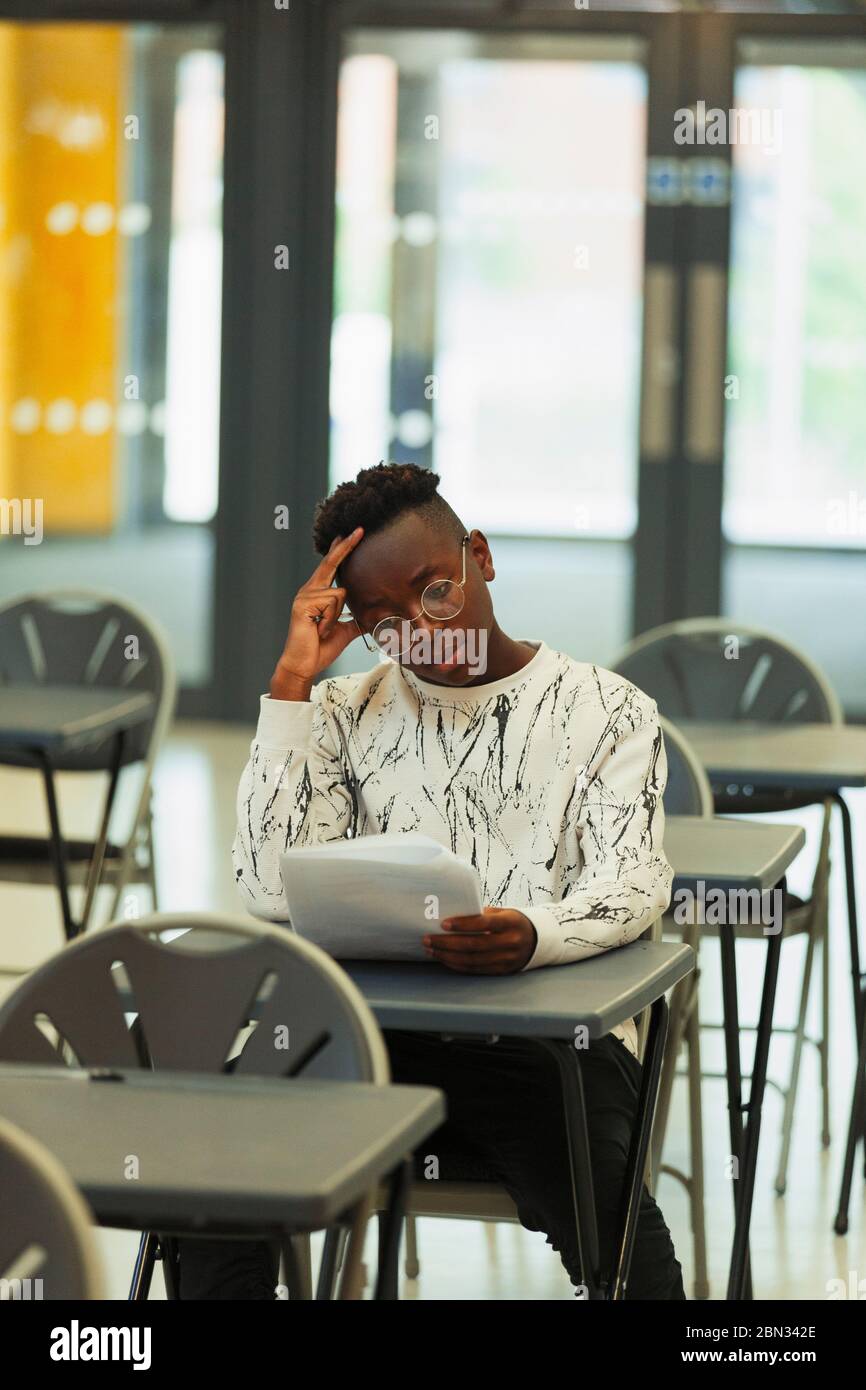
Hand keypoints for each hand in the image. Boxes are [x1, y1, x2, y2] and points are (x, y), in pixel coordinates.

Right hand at [271, 528, 364, 698]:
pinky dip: (331, 620)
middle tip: (360, 529)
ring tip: (324, 630)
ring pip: (340, 593)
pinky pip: (332, 603)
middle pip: (330, 563)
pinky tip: (320, 630)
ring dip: (337, 617)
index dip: (340, 550)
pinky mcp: (303, 604)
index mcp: (317, 593)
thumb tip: (373, 617)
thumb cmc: (320, 648)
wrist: (304, 665)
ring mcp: (304, 596)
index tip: (350, 534)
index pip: (331, 567)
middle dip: (345, 546)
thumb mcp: (344, 630)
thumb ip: (356, 619)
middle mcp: (309, 590)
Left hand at [423, 907, 536, 974]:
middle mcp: (509, 942)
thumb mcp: (503, 912)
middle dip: (447, 943)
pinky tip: (445, 959)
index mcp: (510, 923)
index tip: (443, 923)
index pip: (484, 923)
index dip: (463, 924)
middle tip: (428, 939)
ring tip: (431, 950)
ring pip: (472, 960)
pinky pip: (475, 970)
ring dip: (448, 956)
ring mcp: (506, 959)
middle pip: (474, 945)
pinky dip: (457, 965)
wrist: (537, 940)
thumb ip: (483, 914)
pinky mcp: (502, 971)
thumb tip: (453, 915)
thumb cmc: (513, 922)